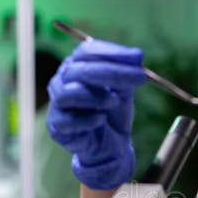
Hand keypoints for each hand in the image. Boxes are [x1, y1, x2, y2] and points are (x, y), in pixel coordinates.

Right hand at [47, 39, 146, 189]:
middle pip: (80, 70)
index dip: (112, 52)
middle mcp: (62, 81)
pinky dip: (86, 119)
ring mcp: (57, 104)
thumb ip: (127, 73)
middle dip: (112, 72)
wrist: (111, 146)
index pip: (87, 52)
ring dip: (95, 96)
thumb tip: (137, 55)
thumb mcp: (124, 90)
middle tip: (140, 77)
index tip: (138, 57)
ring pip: (68, 93)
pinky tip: (101, 119)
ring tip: (115, 101)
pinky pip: (67, 120)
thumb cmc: (114, 113)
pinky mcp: (57, 127)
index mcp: (77, 66)